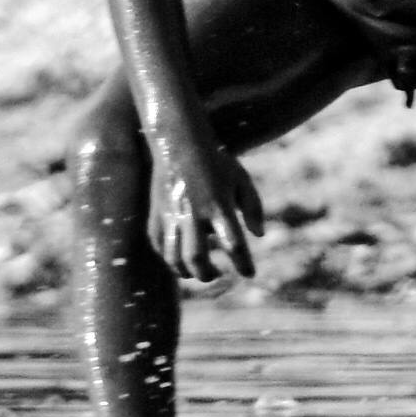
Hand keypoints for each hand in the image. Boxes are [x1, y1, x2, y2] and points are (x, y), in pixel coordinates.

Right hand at [151, 134, 263, 288]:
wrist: (180, 142)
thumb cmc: (217, 163)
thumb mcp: (242, 180)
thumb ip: (254, 208)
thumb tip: (259, 235)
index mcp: (219, 205)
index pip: (234, 244)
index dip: (243, 264)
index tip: (249, 274)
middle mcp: (194, 213)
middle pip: (197, 258)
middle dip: (206, 274)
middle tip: (214, 274)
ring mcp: (172, 215)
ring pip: (173, 256)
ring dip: (184, 271)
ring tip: (195, 272)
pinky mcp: (156, 213)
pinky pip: (158, 244)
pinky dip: (168, 256)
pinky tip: (178, 257)